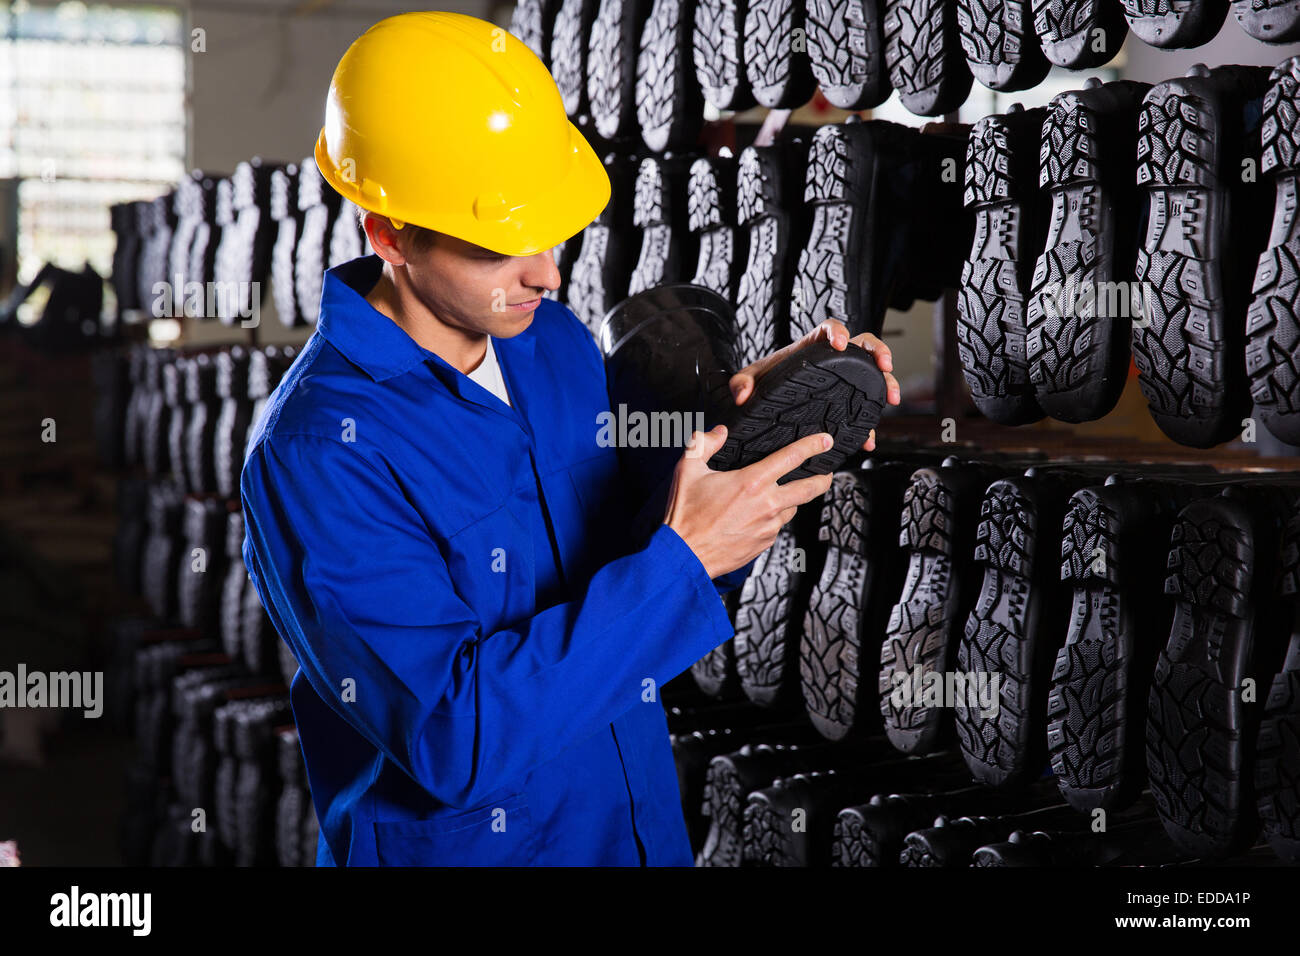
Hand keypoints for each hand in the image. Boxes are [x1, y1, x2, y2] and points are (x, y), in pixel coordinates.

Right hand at [663, 425, 834, 578]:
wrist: (684, 556)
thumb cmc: (685, 515)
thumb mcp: (687, 470)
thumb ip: (704, 443)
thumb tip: (719, 432)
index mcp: (752, 482)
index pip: (792, 458)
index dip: (813, 446)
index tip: (825, 441)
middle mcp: (767, 505)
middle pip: (809, 488)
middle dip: (823, 478)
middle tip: (826, 473)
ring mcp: (768, 527)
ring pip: (792, 508)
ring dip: (791, 501)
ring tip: (780, 495)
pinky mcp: (765, 543)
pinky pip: (777, 527)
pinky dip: (773, 519)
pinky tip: (757, 516)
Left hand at [727, 319, 901, 451]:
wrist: (763, 402)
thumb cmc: (759, 383)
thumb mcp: (749, 380)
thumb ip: (742, 383)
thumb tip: (743, 394)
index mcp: (809, 348)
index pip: (828, 329)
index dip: (838, 332)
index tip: (841, 344)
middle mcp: (829, 360)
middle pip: (861, 345)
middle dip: (877, 352)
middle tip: (885, 366)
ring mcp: (840, 380)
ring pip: (870, 374)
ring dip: (885, 383)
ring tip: (891, 398)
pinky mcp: (842, 402)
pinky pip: (861, 408)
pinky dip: (868, 423)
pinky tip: (868, 438)